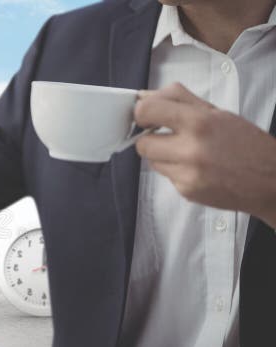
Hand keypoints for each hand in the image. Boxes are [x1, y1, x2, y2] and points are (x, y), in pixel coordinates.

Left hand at [134, 83, 275, 227]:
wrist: (270, 180)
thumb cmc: (245, 144)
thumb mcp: (217, 112)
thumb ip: (178, 100)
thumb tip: (144, 96)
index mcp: (199, 122)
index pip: (146, 110)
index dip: (142, 113)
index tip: (147, 116)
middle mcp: (191, 149)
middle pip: (142, 143)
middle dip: (151, 139)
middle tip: (168, 136)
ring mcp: (187, 174)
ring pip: (151, 161)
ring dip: (163, 156)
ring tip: (188, 153)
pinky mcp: (186, 191)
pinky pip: (166, 177)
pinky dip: (176, 171)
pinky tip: (197, 168)